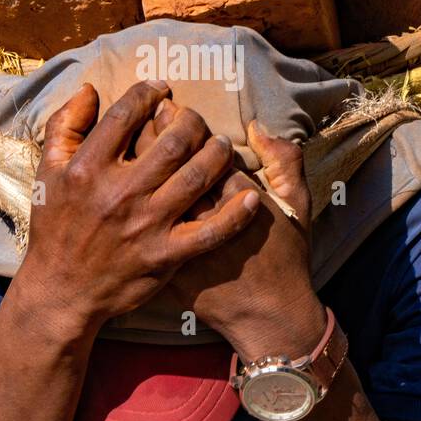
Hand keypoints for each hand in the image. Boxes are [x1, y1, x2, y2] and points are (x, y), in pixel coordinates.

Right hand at [19, 80, 260, 334]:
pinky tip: (251, 197)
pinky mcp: (165, 256)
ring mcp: (146, 225)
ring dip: (217, 154)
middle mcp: (119, 193)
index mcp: (87, 168)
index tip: (161, 89)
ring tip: (221, 146)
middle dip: (191, 120)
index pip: (126, 116)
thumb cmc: (55, 226)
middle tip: (195, 119)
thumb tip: (89, 89)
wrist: (61, 290)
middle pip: (173, 141)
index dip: (148, 93)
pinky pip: (211, 231)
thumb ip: (65, 126)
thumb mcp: (47, 172)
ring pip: (197, 177)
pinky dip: (236, 213)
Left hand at [135, 101, 326, 362]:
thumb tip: (258, 126)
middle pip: (162, 161)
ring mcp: (176, 240)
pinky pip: (137, 223)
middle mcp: (198, 214)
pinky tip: (123, 183)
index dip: (175, 119)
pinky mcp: (161, 261)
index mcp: (231, 194)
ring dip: (131, 160)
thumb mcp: (297, 207)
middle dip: (147, 132)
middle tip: (136, 114)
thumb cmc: (285, 258)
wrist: (265, 317)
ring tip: (125, 139)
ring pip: (143, 188)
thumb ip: (284, 161)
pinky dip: (130, 201)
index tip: (165, 103)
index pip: (195, 144)